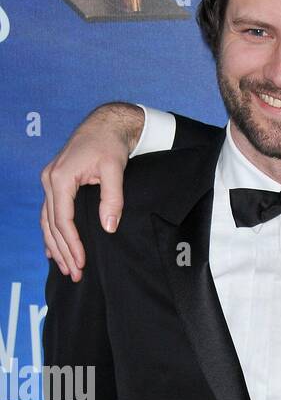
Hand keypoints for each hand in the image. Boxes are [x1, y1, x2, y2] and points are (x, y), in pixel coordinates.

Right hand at [40, 102, 144, 280]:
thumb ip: (112, 199)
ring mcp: (50, 181)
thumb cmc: (110, 144)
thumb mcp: (115, 170)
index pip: (63, 219)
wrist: (105, 124)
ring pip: (47, 221)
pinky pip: (49, 213)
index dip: (72, 244)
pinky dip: (51, 233)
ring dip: (55, 246)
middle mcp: (49, 180)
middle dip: (63, 251)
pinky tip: (53, 250)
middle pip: (52, 224)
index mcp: (60, 178)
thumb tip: (108, 228)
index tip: (81, 263)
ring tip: (66, 269)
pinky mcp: (56, 183)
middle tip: (75, 275)